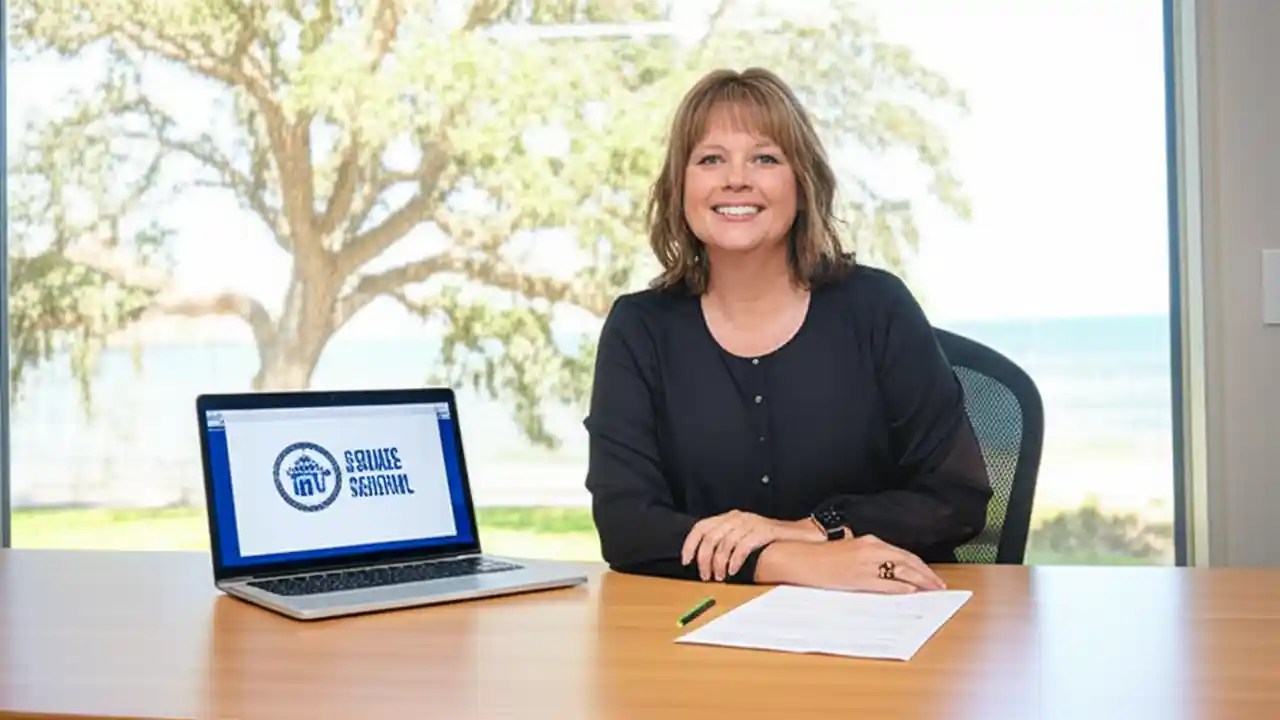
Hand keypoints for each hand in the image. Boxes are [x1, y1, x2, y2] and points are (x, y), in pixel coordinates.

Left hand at [681, 510, 823, 581]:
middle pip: (710, 537)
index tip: (686, 561)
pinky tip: (734, 571)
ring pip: (724, 543)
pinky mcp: (764, 531)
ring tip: (719, 576)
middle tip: (705, 575)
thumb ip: (726, 544)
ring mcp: (751, 523)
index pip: (701, 527)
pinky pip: (743, 546)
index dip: (690, 544)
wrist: (801, 536)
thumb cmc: (770, 542)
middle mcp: (738, 517)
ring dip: (718, 563)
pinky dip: (735, 560)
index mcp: (730, 518)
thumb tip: (704, 562)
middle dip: (704, 559)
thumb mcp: (744, 538)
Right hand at [759, 534, 946, 592]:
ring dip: (920, 582)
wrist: (797, 557)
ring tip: (932, 590)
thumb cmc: (818, 555)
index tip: (930, 575)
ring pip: (901, 572)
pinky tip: (911, 592)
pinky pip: (886, 584)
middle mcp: (871, 549)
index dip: (920, 565)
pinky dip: (901, 587)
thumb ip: (866, 555)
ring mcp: (865, 564)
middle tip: (939, 585)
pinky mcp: (857, 578)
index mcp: (869, 541)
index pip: (902, 553)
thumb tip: (882, 569)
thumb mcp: (847, 549)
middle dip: (926, 574)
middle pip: (908, 561)